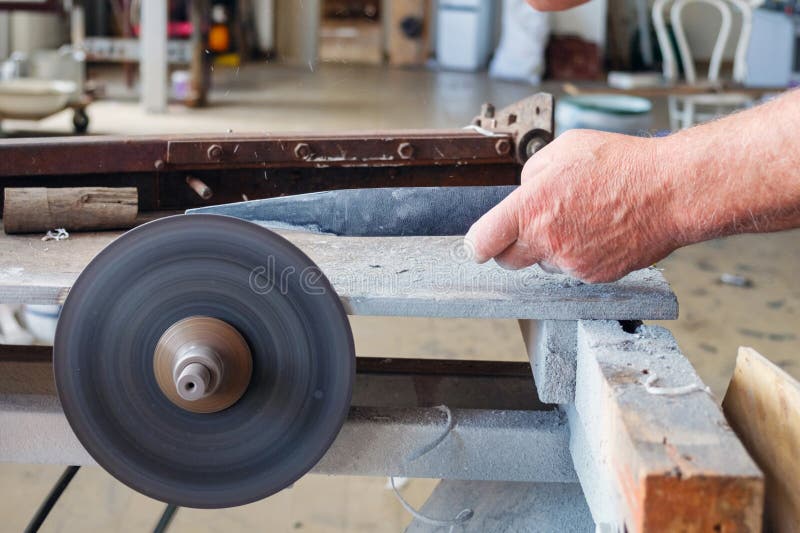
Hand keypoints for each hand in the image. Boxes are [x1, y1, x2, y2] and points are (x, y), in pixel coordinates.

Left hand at [465, 129, 683, 282]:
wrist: (671, 191)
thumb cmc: (623, 165)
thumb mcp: (564, 148)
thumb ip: (532, 173)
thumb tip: (524, 189)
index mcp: (532, 208)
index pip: (483, 242)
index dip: (477, 244)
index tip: (478, 244)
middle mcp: (547, 240)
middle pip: (508, 261)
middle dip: (512, 246)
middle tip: (531, 227)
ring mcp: (571, 262)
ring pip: (544, 264)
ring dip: (551, 248)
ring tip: (580, 219)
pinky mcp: (595, 275)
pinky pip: (573, 269)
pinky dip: (580, 255)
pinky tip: (599, 231)